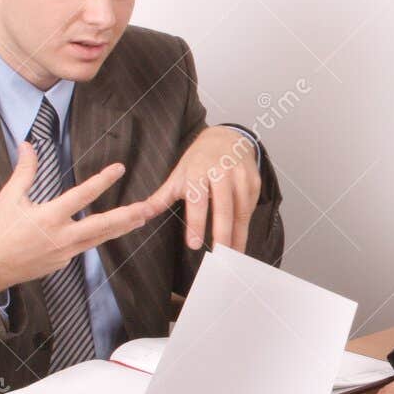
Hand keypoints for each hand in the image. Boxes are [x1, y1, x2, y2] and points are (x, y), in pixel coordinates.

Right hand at [0, 142, 155, 294]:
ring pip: (100, 238)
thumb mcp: (9, 197)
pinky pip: (85, 247)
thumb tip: (27, 145)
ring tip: (141, 218)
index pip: (83, 195)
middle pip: (103, 225)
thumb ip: (24, 171)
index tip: (119, 169)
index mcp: (49, 217)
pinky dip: (98, 237)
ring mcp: (66, 252)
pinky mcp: (64, 262)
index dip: (102, 180)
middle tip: (148, 208)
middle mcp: (62, 236)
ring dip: (122, 227)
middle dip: (128, 216)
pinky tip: (109, 230)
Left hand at [138, 126, 260, 252]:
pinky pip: (250, 209)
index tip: (194, 244)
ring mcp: (241, 177)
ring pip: (241, 211)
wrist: (227, 138)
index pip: (197, 200)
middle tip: (219, 256)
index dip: (196, 222)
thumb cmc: (199, 160)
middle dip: (222, 233)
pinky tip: (240, 243)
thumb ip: (161, 198)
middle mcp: (222, 172)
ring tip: (231, 256)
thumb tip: (139, 214)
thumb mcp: (178, 175)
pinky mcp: (254, 182)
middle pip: (223, 207)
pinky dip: (245, 228)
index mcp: (198, 171)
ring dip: (237, 236)